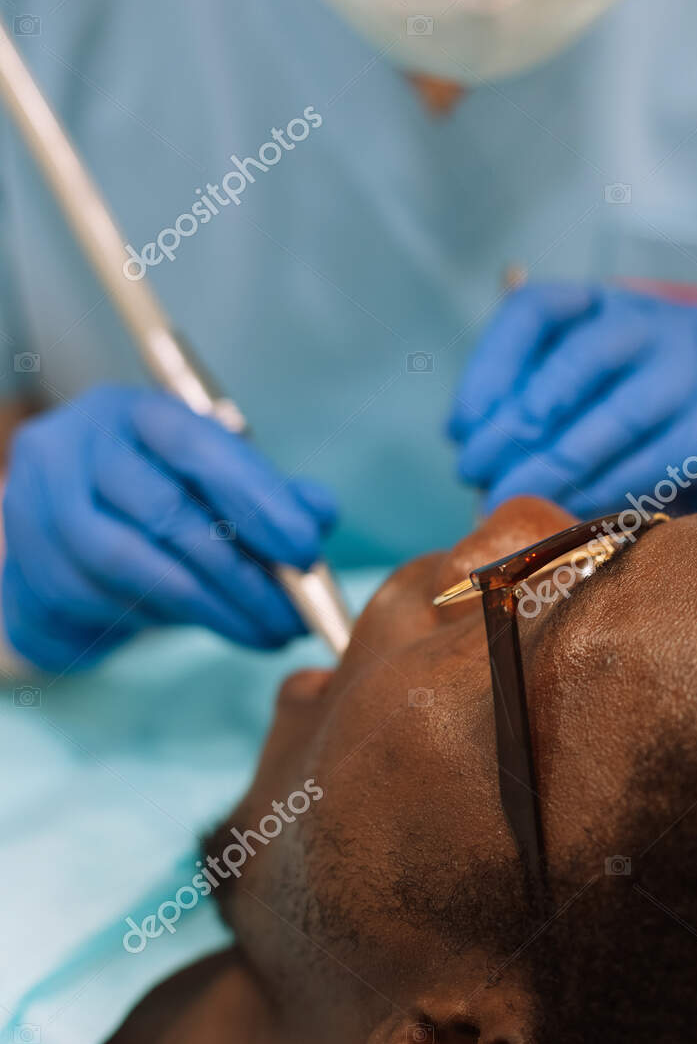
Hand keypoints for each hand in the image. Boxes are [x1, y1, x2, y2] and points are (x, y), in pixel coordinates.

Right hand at [2, 383, 337, 672]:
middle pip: (163, 511)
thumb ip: (270, 491)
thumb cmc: (157, 495)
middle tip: (293, 618)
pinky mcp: (29, 565)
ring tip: (263, 631)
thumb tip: (320, 513)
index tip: (305, 551)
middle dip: (241, 574)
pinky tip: (208, 624)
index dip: (254, 497)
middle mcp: (76, 447)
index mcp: (132, 411)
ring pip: (132, 565)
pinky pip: (103, 603)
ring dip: (210, 609)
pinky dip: (165, 620)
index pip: (193, 443)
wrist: (66, 532)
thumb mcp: (214, 478)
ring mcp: (40, 505)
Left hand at [449, 282, 696, 515]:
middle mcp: (666, 322)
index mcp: (616, 311)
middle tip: (478, 474)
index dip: (491, 365)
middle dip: (522, 419)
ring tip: (514, 501)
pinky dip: (613, 484)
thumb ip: (541, 426)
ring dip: (563, 460)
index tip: (460, 428)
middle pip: (585, 353)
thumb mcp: (592, 425)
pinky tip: (574, 510)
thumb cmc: (657, 459)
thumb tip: (474, 459)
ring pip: (626, 406)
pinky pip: (666, 452)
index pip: (539, 309)